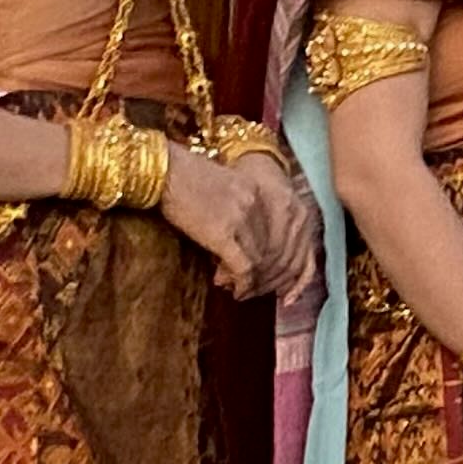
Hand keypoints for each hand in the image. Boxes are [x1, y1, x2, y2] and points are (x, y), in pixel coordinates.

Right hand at [160, 148, 317, 297]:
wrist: (165, 172)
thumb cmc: (192, 183)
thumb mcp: (234, 195)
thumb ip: (251, 221)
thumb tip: (256, 259)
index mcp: (269, 194)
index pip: (296, 238)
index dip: (295, 268)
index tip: (286, 286)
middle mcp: (262, 204)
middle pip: (282, 254)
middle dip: (272, 280)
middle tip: (258, 292)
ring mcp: (244, 217)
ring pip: (263, 263)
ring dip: (255, 284)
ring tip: (241, 291)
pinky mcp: (222, 231)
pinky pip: (244, 267)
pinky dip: (243, 283)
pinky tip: (235, 290)